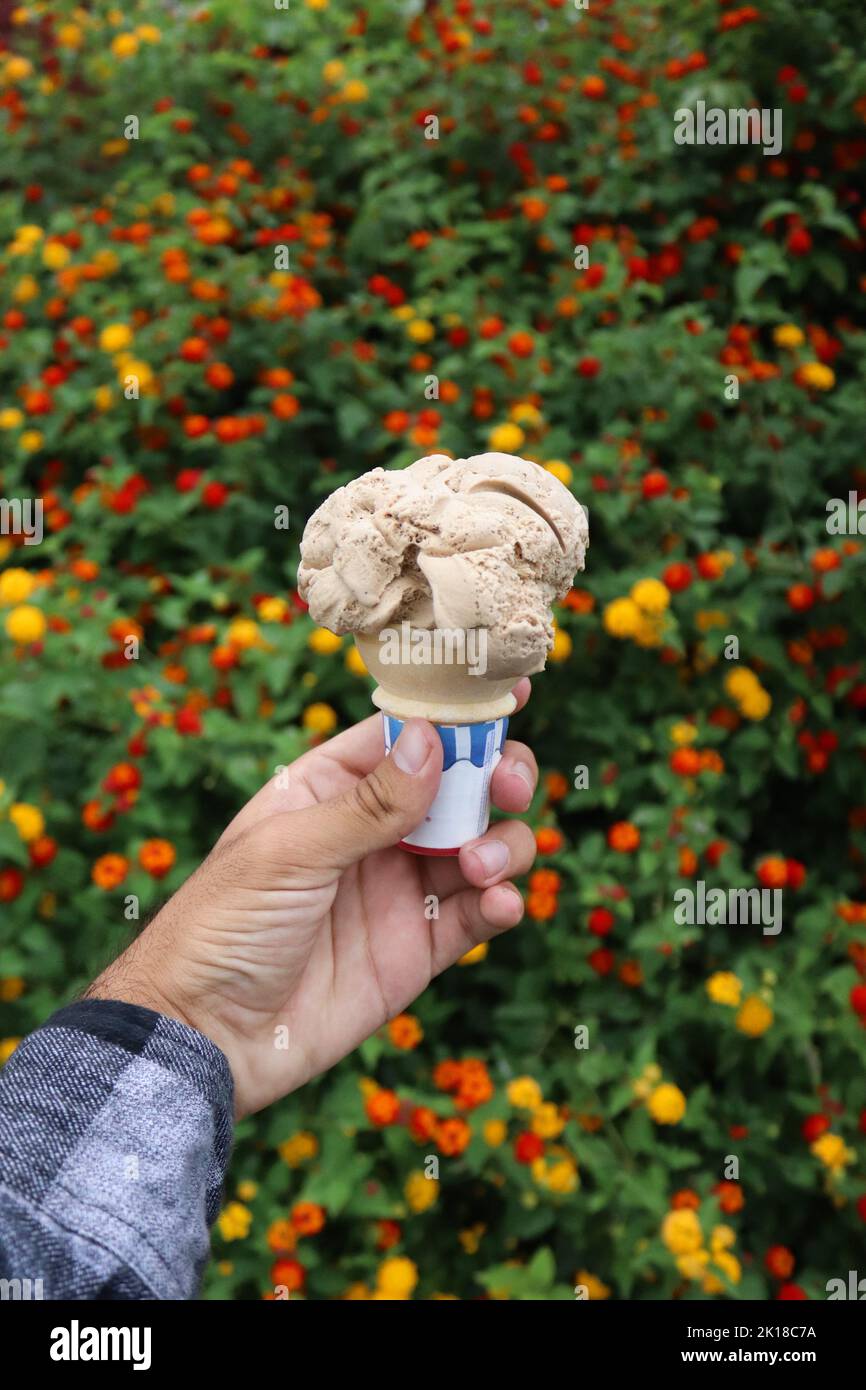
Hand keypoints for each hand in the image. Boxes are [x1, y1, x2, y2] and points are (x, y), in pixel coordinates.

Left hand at [89, 681, 537, 1115]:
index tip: (507, 691)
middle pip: (459, 785)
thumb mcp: (289, 852)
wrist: (206, 1038)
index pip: (403, 734)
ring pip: (481, 844)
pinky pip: (476, 914)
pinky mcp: (419, 948)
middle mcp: (374, 831)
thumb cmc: (223, 926)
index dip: (455, 713)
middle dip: (497, 776)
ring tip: (480, 863)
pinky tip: (497, 901)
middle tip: (509, 784)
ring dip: (502, 843)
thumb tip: (431, 739)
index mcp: (330, 788)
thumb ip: (368, 803)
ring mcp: (400, 889)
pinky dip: (501, 901)